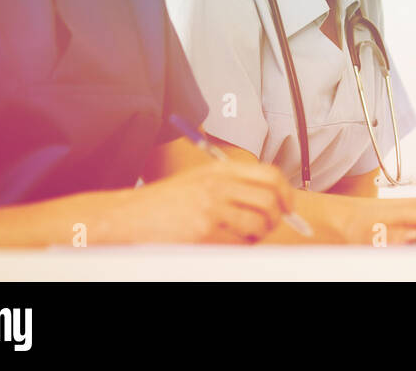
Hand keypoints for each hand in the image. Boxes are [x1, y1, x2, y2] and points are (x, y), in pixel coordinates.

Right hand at [95, 162, 297, 243]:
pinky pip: (238, 242)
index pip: (270, 175)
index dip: (285, 193)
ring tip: (247, 237)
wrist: (128, 216)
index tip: (287, 207)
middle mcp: (218, 185)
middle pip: (269, 201)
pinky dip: (241, 246)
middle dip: (276, 218)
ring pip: (258, 223)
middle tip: (269, 227)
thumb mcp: (199, 180)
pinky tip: (228, 244)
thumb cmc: (164, 202)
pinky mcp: (204, 231)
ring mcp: (212, 208)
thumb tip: (270, 198)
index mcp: (220, 170)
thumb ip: (231, 184)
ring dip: (259, 235)